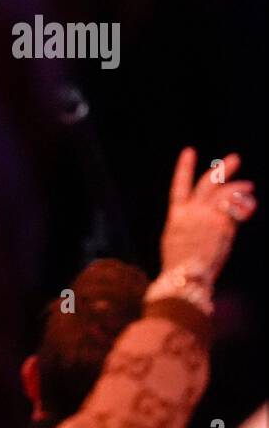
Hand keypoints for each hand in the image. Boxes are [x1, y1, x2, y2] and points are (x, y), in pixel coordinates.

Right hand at [159, 148, 255, 281]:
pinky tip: (251, 204)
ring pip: (225, 192)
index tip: (189, 152)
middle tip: (234, 159)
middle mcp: (191, 211)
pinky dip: (244, 205)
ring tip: (248, 185)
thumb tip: (214, 219)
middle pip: (207, 183)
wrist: (186, 275)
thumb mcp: (178, 241)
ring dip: (238, 186)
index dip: (184, 167)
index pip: (179, 186)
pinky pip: (236, 208)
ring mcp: (207, 216)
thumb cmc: (180, 265)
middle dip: (222, 169)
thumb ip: (193, 225)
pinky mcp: (222, 224)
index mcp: (177, 216)